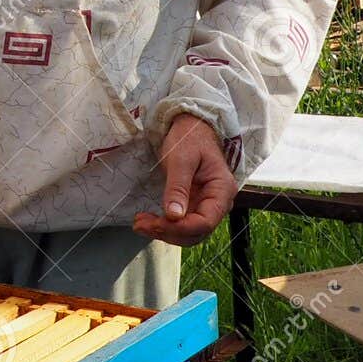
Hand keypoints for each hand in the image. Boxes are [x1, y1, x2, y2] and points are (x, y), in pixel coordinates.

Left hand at [132, 114, 236, 246]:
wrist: (191, 128)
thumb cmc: (189, 138)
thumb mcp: (181, 159)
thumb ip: (178, 187)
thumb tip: (173, 215)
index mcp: (222, 190)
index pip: (205, 222)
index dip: (181, 228)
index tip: (156, 224)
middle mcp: (218, 203)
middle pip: (197, 231)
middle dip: (168, 232)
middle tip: (141, 224)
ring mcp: (206, 205)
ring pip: (189, 232)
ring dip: (165, 232)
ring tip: (140, 224)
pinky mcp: (194, 205)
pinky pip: (182, 224)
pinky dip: (165, 226)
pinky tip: (149, 221)